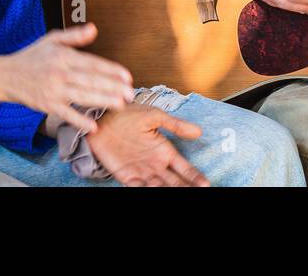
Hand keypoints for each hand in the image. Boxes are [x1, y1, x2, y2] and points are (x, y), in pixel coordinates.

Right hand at [2, 23, 134, 132]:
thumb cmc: (32, 56)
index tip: (127, 76)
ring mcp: (53, 91)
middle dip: (112, 87)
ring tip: (120, 104)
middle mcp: (59, 73)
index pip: (92, 64)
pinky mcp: (46, 105)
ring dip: (102, 101)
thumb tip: (94, 28)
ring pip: (82, 96)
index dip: (111, 70)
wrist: (5, 75)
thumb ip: (75, 35)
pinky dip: (79, 120)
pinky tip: (93, 126)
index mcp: (63, 56)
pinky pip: (65, 114)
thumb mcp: (52, 40)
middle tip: (131, 93)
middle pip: (90, 81)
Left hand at [86, 103, 209, 186]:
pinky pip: (138, 188)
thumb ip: (176, 125)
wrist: (101, 119)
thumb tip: (199, 132)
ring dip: (169, 191)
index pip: (184, 168)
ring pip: (160, 187)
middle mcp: (155, 164)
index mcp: (164, 150)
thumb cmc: (128, 114)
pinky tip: (155, 193)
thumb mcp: (155, 116)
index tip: (206, 184)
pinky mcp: (126, 176)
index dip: (195, 177)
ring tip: (181, 194)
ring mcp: (141, 171)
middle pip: (175, 182)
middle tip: (199, 192)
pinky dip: (147, 192)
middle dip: (186, 188)